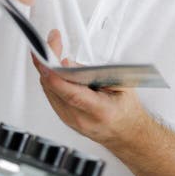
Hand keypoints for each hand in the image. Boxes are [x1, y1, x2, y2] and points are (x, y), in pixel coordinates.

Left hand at [32, 29, 148, 146]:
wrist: (127, 134)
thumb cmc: (127, 112)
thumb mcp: (123, 87)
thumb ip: (97, 74)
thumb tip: (70, 64)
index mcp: (99, 111)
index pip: (70, 93)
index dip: (55, 72)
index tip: (49, 55)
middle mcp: (81, 119)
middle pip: (53, 88)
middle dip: (49, 60)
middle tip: (53, 40)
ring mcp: (70, 120)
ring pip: (48, 90)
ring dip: (47, 66)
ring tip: (53, 47)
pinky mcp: (64, 117)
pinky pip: (50, 94)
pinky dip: (50, 77)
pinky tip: (54, 64)